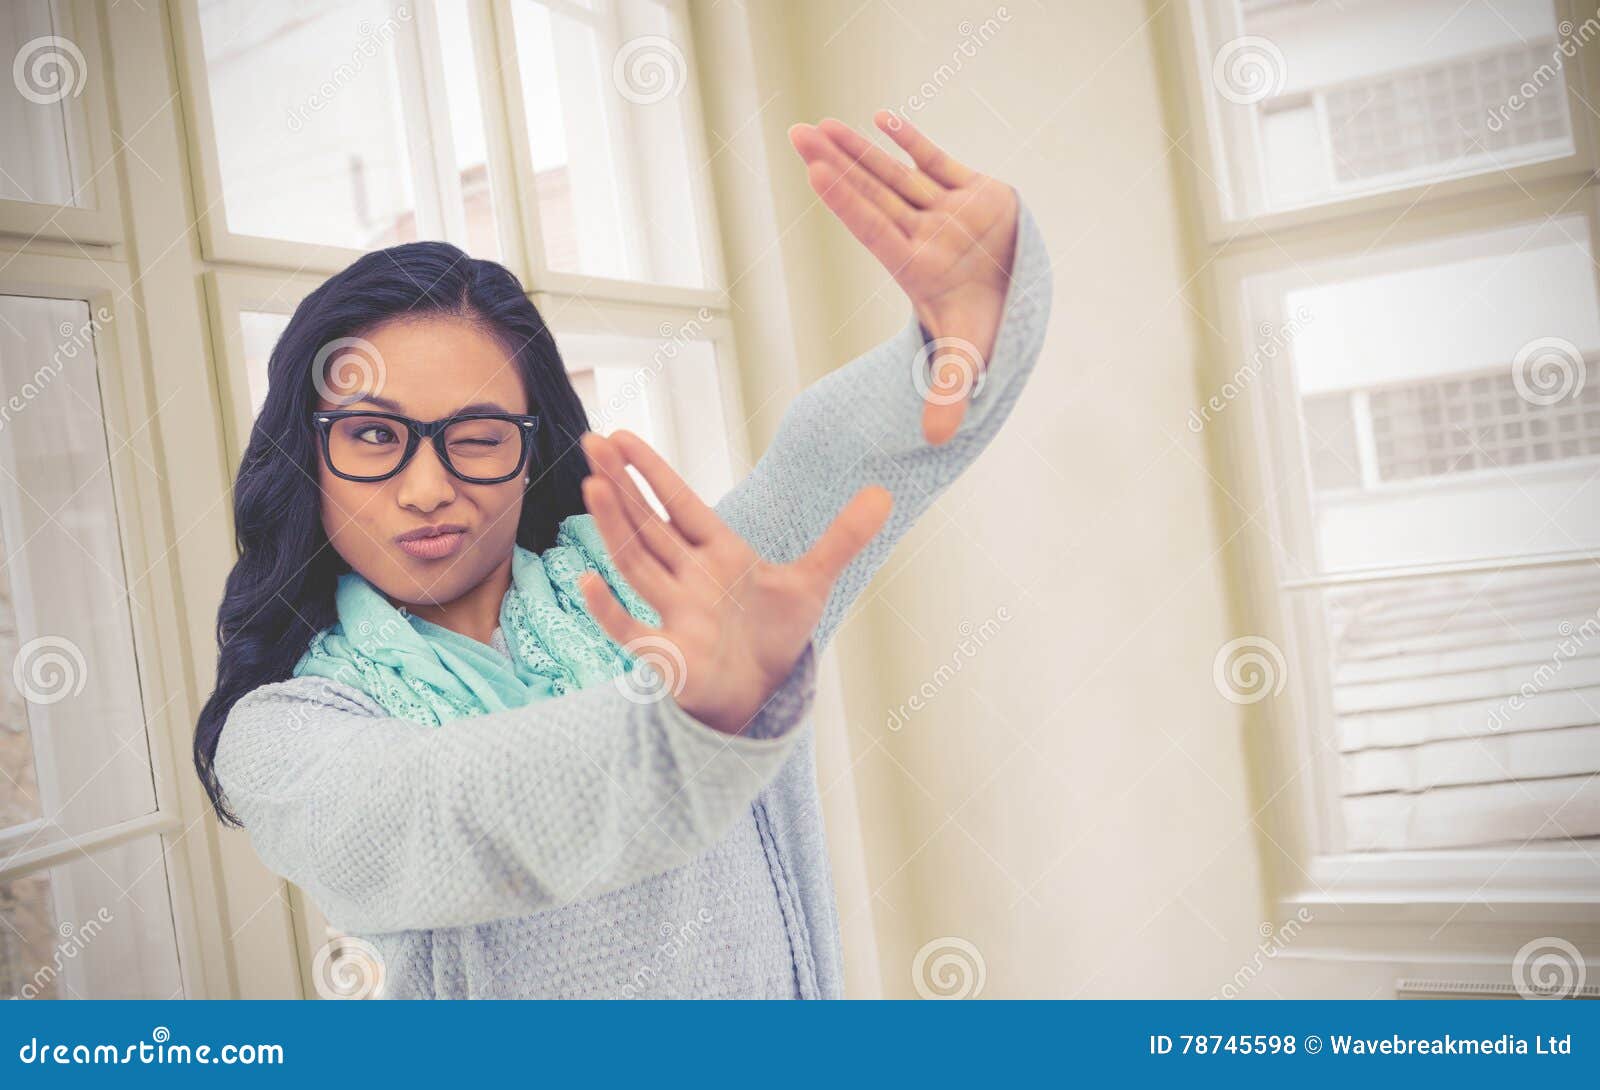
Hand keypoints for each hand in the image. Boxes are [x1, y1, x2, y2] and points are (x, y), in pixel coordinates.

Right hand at [578, 430, 891, 734]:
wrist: (762, 692)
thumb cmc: (773, 635)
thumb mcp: (813, 581)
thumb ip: (843, 537)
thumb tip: (886, 494)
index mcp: (718, 551)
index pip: (679, 503)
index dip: (652, 471)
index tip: (621, 436)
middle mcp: (688, 576)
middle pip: (648, 524)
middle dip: (621, 485)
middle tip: (592, 442)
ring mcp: (674, 612)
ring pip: (635, 563)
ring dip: (613, 527)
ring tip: (591, 486)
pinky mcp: (669, 654)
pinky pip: (630, 631)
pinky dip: (609, 610)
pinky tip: (589, 582)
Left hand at [789, 112, 1019, 444]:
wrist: (1018, 301)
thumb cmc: (986, 326)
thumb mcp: (968, 358)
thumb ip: (950, 392)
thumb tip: (937, 440)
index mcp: (916, 266)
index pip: (873, 227)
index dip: (846, 199)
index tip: (815, 171)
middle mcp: (923, 233)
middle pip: (872, 193)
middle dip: (837, 163)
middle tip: (798, 135)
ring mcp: (945, 210)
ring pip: (897, 173)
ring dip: (862, 149)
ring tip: (822, 125)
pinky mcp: (974, 191)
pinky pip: (937, 161)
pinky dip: (913, 140)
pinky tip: (881, 118)